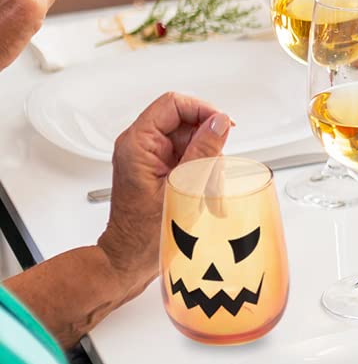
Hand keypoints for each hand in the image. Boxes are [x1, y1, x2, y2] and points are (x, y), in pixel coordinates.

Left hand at [98, 93, 231, 281]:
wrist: (130, 258)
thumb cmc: (145, 232)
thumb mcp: (182, 187)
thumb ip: (202, 151)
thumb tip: (219, 122)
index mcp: (138, 144)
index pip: (173, 104)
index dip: (202, 110)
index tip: (222, 127)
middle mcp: (140, 146)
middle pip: (185, 122)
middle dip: (207, 143)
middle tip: (213, 168)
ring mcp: (150, 157)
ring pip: (191, 141)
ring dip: (207, 162)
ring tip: (207, 189)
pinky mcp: (160, 169)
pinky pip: (189, 158)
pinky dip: (202, 173)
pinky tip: (203, 193)